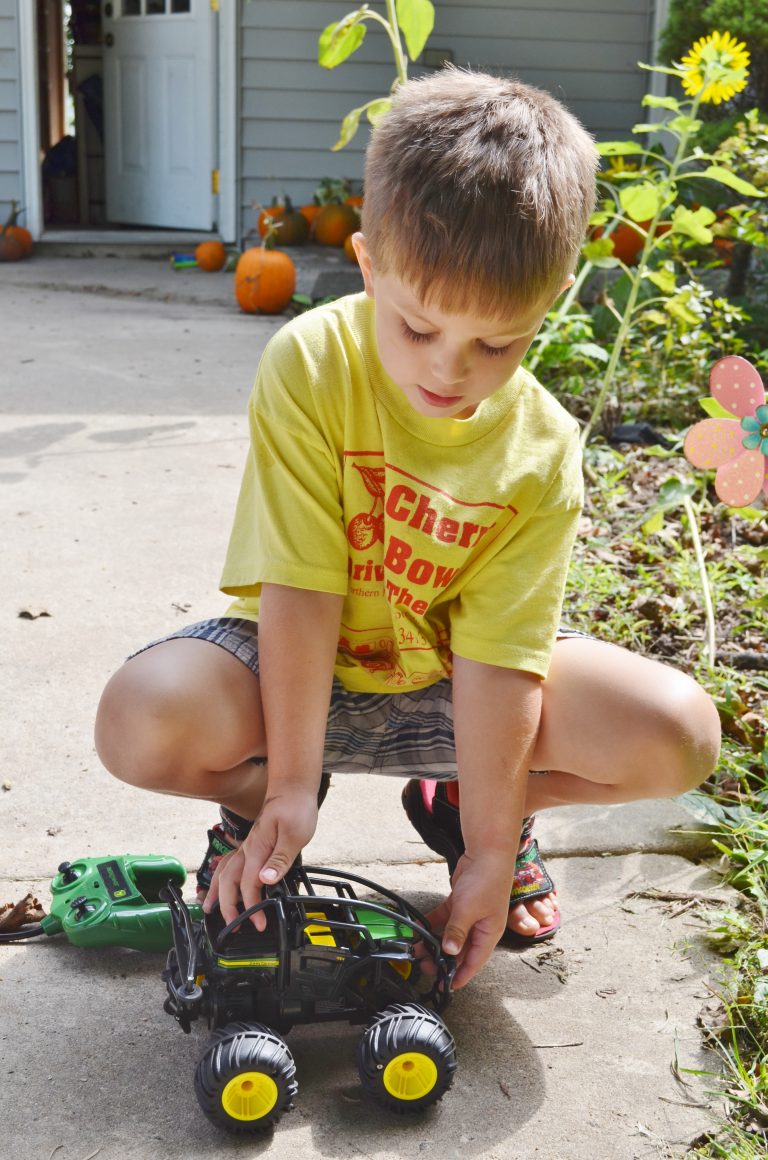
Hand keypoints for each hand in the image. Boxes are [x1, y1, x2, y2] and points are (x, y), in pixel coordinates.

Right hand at [204, 788, 318, 928]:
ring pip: (223, 871)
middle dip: (227, 906)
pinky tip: (219, 881)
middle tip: (231, 926)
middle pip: (229, 881)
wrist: (293, 788)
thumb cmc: (296, 809)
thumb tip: (265, 880)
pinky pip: (228, 862)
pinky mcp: (250, 843)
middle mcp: (247, 848)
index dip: (251, 907)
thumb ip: (279, 859)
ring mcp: (246, 845)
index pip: (249, 885)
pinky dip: (220, 875)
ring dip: (216, 891)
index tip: (257, 923)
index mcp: (257, 849)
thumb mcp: (295, 835)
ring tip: (210, 908)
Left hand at [425, 850, 514, 988]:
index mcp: (489, 933)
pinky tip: (419, 929)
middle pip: (460, 950)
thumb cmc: (487, 881)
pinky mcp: (459, 903)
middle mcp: (480, 927)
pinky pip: (444, 918)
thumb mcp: (469, 910)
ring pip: (450, 935)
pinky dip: (432, 924)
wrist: (487, 853)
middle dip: (443, 960)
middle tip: (426, 968)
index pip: (474, 962)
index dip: (461, 975)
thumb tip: (450, 952)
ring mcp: (469, 914)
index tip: (447, 987)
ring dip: (435, 943)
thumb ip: (458, 931)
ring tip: (418, 951)